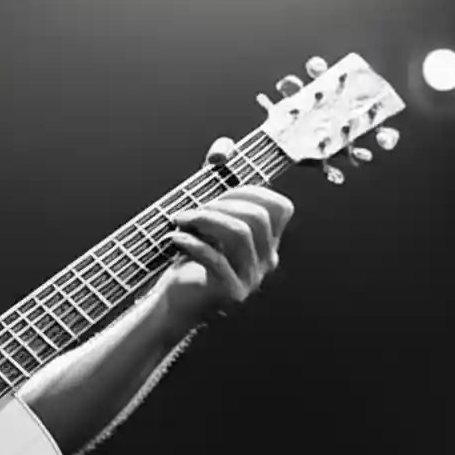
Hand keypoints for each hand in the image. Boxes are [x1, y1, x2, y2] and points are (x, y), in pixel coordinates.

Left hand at [160, 136, 294, 315]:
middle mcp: (266, 261)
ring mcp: (251, 279)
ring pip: (241, 235)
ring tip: (180, 219)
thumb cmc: (190, 256)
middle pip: (258, 218)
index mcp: (266, 242)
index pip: (280, 208)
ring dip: (206, 219)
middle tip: (192, 210)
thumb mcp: (203, 216)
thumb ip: (213, 180)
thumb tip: (223, 151)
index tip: (218, 190)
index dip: (251, 190)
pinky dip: (192, 243)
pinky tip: (173, 239)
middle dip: (222, 204)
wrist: (175, 302)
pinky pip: (216, 260)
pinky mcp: (230, 294)